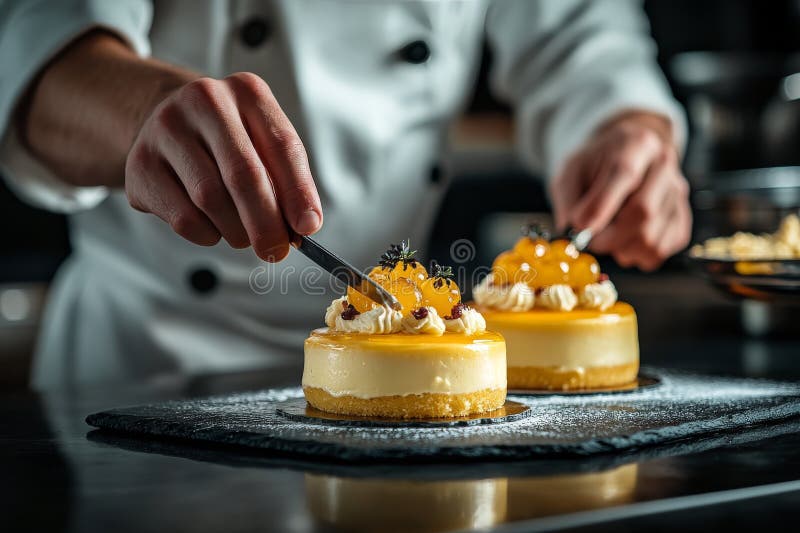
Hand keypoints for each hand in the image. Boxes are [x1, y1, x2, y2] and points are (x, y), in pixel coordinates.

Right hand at [125, 72, 321, 260]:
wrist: (167, 122)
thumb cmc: (231, 141)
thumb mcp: (265, 144)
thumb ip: (288, 180)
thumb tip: (305, 225)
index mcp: (247, 91)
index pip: (282, 147)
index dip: (298, 192)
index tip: (308, 228)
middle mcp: (204, 100)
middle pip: (243, 175)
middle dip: (266, 223)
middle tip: (277, 251)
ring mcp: (165, 129)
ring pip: (211, 200)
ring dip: (236, 231)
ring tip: (244, 234)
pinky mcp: (140, 164)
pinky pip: (183, 217)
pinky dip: (207, 235)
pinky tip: (213, 227)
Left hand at [549, 112, 690, 270]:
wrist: (624, 159)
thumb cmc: (595, 167)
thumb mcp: (571, 172)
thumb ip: (569, 200)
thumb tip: (575, 231)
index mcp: (637, 144)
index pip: (625, 173)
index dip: (601, 206)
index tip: (580, 226)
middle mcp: (664, 166)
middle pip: (643, 211)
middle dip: (608, 236)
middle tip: (590, 241)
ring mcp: (677, 193)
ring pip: (651, 238)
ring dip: (620, 249)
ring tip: (607, 238)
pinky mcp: (682, 219)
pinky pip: (659, 251)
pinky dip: (635, 255)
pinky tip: (624, 241)